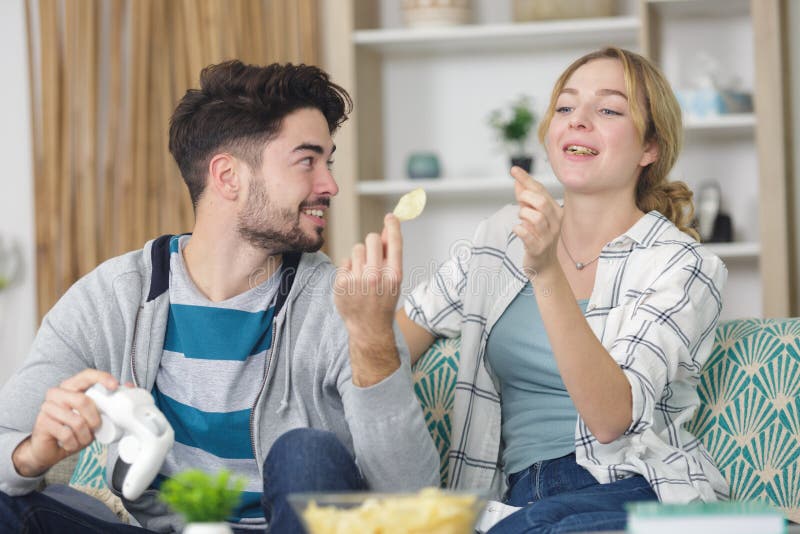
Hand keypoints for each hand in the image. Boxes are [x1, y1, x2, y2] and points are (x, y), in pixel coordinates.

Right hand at [12, 370, 120, 476]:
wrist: (49, 448)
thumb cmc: (73, 428)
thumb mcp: (93, 414)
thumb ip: (107, 401)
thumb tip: (129, 387)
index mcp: (71, 386)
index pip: (87, 375)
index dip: (101, 378)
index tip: (114, 386)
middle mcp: (57, 393)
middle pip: (83, 400)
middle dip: (95, 419)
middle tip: (96, 427)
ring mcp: (47, 406)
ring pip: (76, 421)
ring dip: (85, 435)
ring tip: (83, 438)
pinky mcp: (42, 422)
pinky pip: (66, 434)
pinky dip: (74, 443)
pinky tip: (71, 443)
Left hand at [334, 213, 402, 385]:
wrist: (369, 328)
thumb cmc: (383, 301)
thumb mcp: (394, 280)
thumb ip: (391, 255)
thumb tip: (389, 228)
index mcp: (394, 275)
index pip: (394, 243)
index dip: (393, 226)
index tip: (390, 216)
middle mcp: (377, 277)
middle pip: (372, 239)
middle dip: (373, 242)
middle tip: (373, 253)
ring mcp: (358, 281)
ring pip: (357, 248)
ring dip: (360, 257)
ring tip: (363, 274)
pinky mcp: (342, 284)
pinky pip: (345, 261)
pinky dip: (349, 269)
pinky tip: (353, 283)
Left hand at [511, 166, 562, 278]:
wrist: (543, 265)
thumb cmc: (538, 237)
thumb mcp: (531, 214)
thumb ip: (525, 197)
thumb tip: (517, 179)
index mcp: (555, 210)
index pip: (540, 190)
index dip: (526, 179)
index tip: (514, 170)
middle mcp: (555, 222)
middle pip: (540, 201)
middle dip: (525, 198)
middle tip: (521, 205)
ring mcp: (548, 236)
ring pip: (534, 217)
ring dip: (522, 215)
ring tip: (522, 221)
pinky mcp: (539, 248)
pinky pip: (526, 234)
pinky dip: (519, 229)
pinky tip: (518, 229)